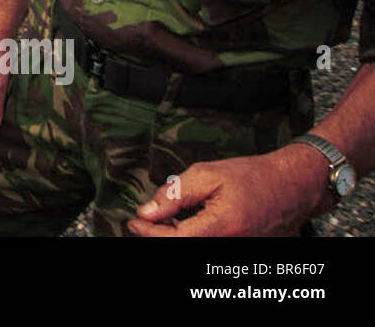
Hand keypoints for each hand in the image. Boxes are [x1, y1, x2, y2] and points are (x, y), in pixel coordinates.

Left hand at [128, 145, 331, 236]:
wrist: (293, 187)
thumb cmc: (253, 177)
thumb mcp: (207, 174)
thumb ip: (175, 194)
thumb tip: (146, 212)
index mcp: (221, 228)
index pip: (173, 241)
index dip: (148, 232)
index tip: (133, 220)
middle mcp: (230, 246)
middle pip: (182, 247)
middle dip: (157, 236)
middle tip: (144, 220)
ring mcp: (238, 251)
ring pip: (194, 247)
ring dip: (174, 237)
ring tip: (163, 219)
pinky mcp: (241, 250)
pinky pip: (208, 245)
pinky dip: (191, 237)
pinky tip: (184, 224)